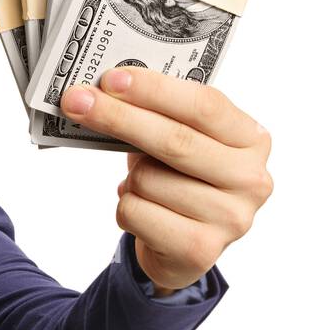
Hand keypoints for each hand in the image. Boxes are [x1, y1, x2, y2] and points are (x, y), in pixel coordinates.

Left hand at [59, 67, 272, 294]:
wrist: (186, 248)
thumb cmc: (181, 178)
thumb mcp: (183, 140)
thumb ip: (160, 115)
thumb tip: (103, 93)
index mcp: (252, 139)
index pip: (205, 105)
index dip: (155, 89)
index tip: (111, 79)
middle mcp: (251, 179)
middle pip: (175, 140)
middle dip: (119, 117)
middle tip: (77, 101)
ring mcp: (231, 218)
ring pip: (147, 179)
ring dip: (130, 178)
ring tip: (142, 185)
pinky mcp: (201, 250)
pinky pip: (135, 212)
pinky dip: (125, 207)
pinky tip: (143, 211)